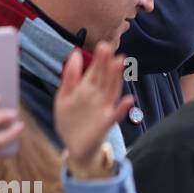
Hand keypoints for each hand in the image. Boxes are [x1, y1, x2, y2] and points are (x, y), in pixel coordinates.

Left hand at [54, 42, 132, 175]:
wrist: (73, 146)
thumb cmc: (70, 120)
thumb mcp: (64, 96)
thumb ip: (70, 76)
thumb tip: (75, 53)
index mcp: (87, 89)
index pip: (95, 71)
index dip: (99, 59)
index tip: (103, 46)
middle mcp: (98, 97)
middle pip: (104, 78)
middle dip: (107, 64)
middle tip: (110, 49)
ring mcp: (103, 110)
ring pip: (111, 91)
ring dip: (116, 79)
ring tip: (120, 64)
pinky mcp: (105, 124)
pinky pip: (115, 116)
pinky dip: (122, 109)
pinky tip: (128, 101)